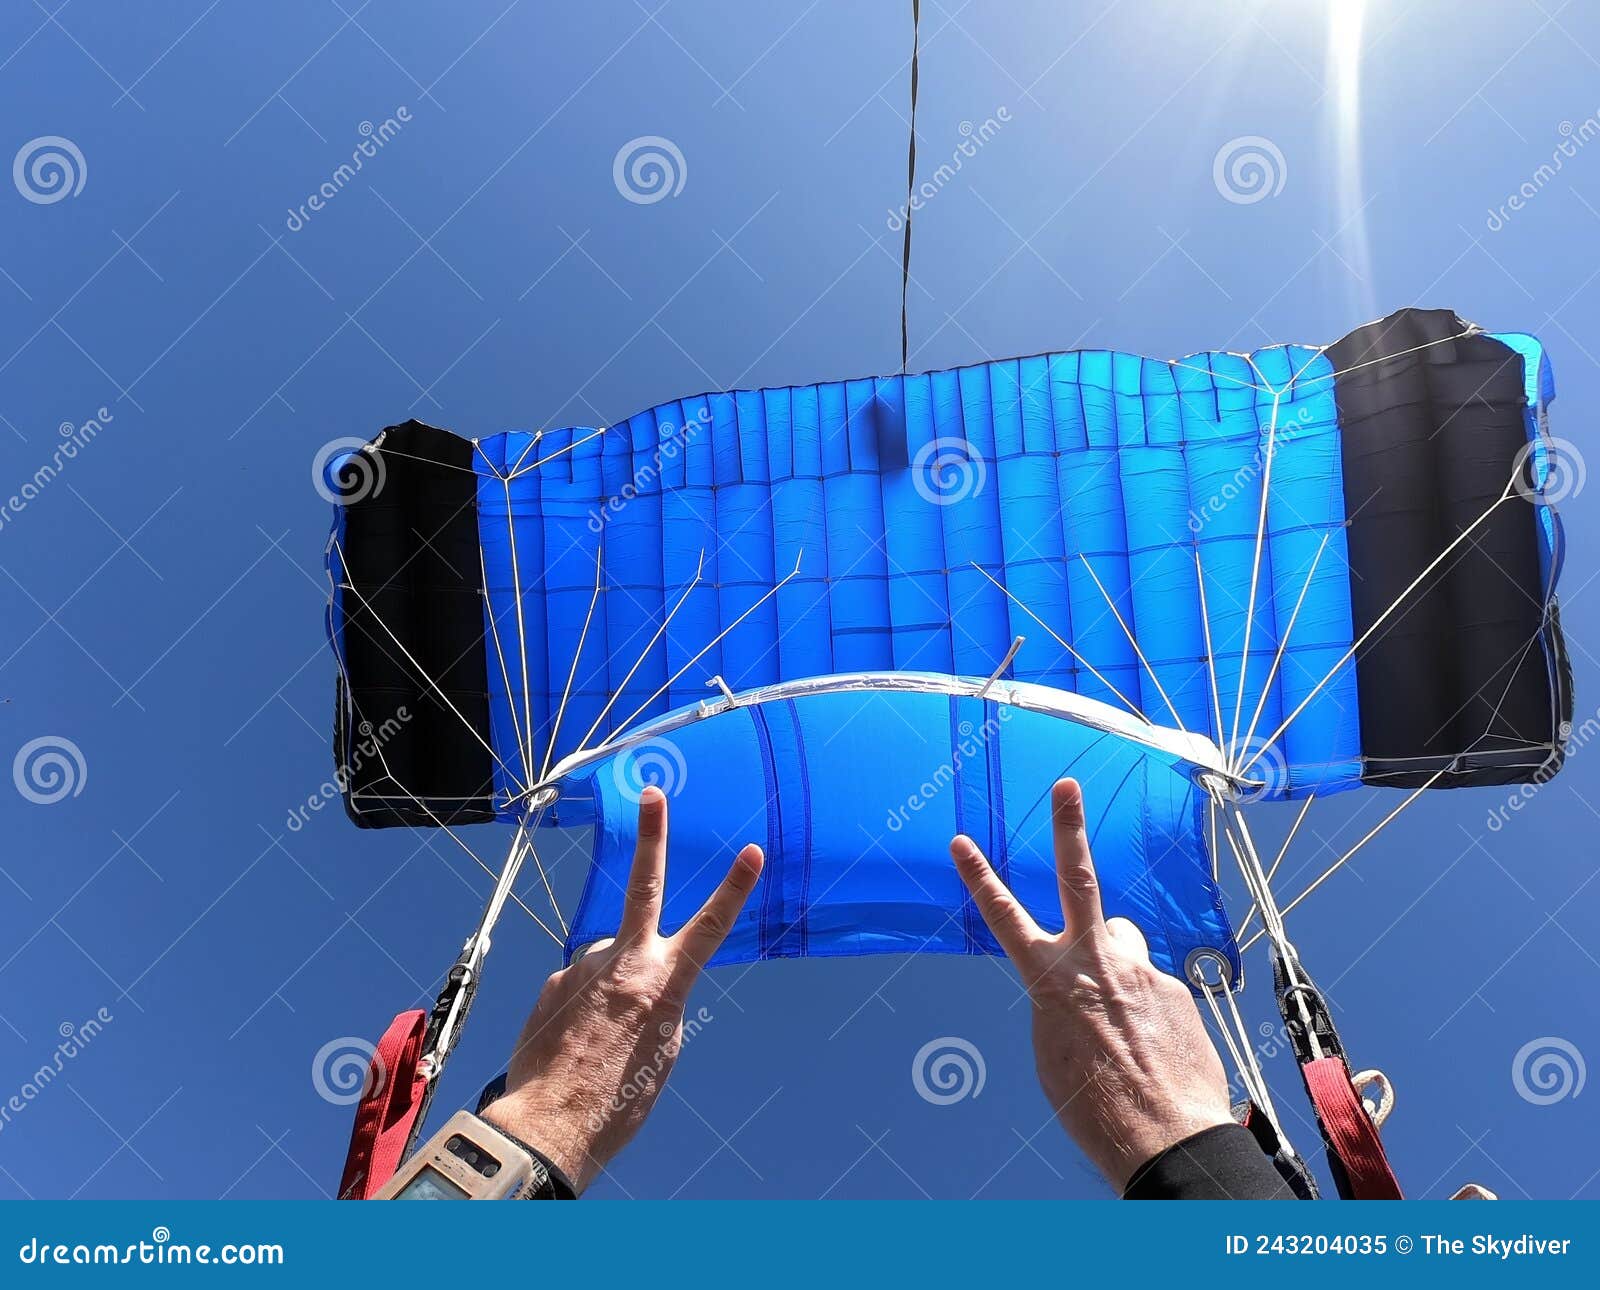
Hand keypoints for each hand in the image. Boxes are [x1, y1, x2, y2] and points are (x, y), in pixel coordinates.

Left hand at [482, 786, 762, 1191]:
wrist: (549, 1127)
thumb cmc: (618, 1101)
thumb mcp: (662, 1052)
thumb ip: (659, 1001)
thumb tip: (638, 977)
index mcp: (662, 985)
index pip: (709, 928)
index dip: (734, 889)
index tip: (752, 851)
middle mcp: (622, 965)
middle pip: (643, 886)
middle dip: (653, 837)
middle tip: (653, 793)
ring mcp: (583, 969)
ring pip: (607, 964)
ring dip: (609, 991)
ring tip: (599, 1044)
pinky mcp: (554, 983)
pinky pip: (579, 987)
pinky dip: (582, 1009)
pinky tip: (576, 1045)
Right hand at [950, 778, 1232, 1190]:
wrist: (1163, 1136)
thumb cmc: (1095, 1106)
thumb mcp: (1053, 1051)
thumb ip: (1061, 1000)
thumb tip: (1079, 980)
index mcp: (1051, 982)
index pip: (1004, 919)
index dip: (979, 878)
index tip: (960, 842)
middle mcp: (1095, 964)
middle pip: (1077, 879)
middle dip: (1067, 827)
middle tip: (1066, 786)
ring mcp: (1140, 971)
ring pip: (1121, 941)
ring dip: (1115, 956)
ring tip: (1120, 1007)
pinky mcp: (1175, 987)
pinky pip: (1152, 981)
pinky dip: (1146, 1004)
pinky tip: (1150, 1044)